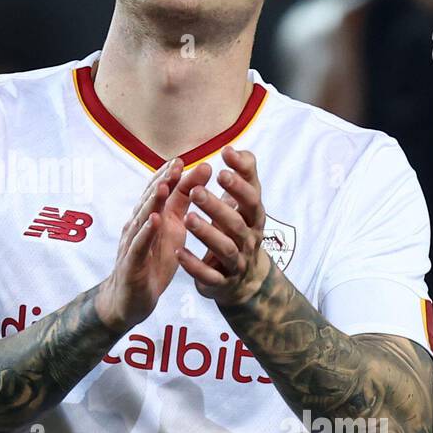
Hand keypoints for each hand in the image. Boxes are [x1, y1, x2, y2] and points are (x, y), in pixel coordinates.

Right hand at [95, 158, 212, 332]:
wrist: (129, 301)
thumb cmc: (152, 265)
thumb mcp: (172, 233)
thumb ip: (180, 209)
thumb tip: (195, 182)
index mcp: (154, 218)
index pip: (162, 193)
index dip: (171, 176)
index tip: (185, 158)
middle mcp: (140, 226)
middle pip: (150, 200)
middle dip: (164, 180)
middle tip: (177, 163)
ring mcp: (133, 243)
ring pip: (142, 218)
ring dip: (153, 201)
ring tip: (165, 186)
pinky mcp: (131, 263)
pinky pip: (139, 245)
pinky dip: (146, 232)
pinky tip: (154, 221)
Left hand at [176, 146, 272, 306]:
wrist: (245, 280)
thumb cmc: (238, 230)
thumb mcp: (243, 204)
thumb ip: (242, 175)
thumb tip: (234, 149)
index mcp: (253, 218)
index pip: (252, 197)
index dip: (240, 181)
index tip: (223, 162)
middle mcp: (249, 240)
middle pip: (237, 223)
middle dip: (217, 206)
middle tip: (195, 191)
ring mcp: (237, 262)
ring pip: (225, 248)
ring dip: (206, 233)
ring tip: (187, 218)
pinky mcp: (222, 283)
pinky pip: (210, 275)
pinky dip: (195, 265)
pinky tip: (178, 251)